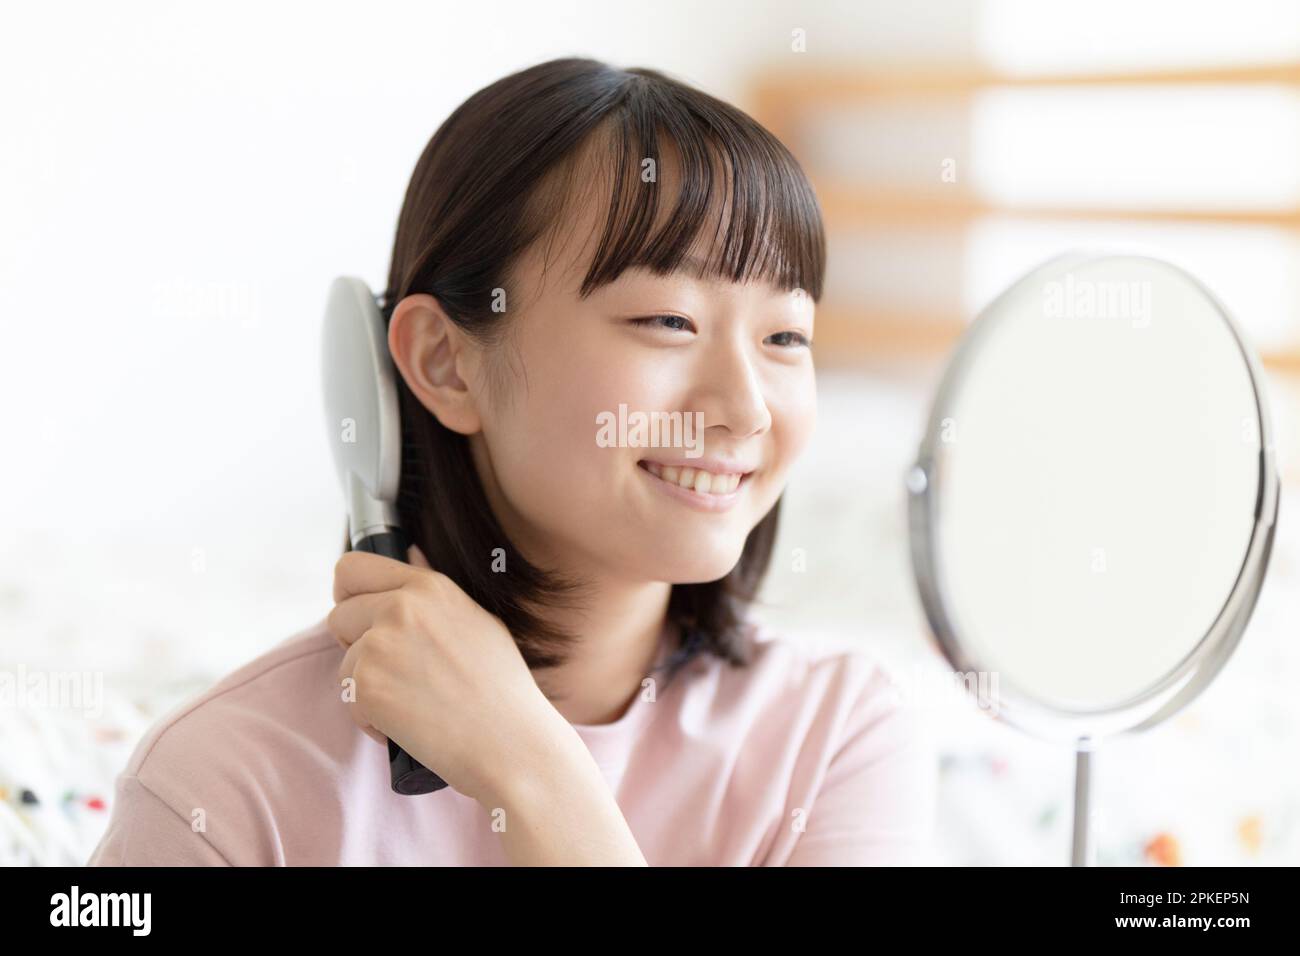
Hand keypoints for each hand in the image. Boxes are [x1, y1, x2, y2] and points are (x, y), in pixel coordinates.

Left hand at [328, 544, 566, 804]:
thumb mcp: (477, 621)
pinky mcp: (365, 684)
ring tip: (414, 704)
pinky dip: (371, 719)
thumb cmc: (502, 690)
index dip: (349, 594)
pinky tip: (410, 726)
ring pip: (344, 661)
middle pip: (339, 614)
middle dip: (356, 645)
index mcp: (430, 586)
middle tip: (395, 672)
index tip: (360, 617)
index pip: (353, 568)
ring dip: (367, 686)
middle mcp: (401, 606)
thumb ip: (432, 592)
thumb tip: (408, 552)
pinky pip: (348, 699)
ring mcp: (380, 644)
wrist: (510, 743)